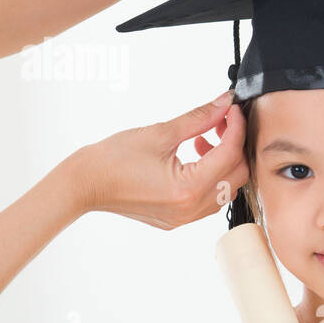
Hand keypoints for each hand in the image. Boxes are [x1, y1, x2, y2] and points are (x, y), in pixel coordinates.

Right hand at [75, 91, 249, 228]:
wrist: (86, 183)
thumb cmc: (114, 158)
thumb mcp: (160, 132)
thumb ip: (199, 118)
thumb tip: (224, 103)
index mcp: (188, 188)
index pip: (230, 153)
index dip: (235, 126)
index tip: (231, 108)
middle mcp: (190, 209)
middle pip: (237, 175)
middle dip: (233, 144)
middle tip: (219, 121)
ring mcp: (184, 218)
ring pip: (226, 190)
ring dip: (223, 162)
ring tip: (200, 141)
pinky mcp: (177, 219)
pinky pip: (209, 200)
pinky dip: (210, 177)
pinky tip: (192, 159)